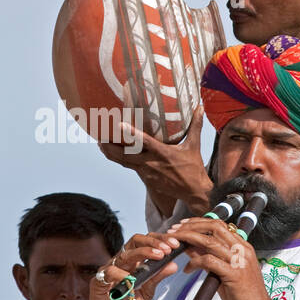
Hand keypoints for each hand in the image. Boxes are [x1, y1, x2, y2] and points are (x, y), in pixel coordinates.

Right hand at [67, 231, 181, 299]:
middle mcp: (120, 263)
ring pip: (125, 254)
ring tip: (158, 256)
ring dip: (143, 252)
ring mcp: (109, 270)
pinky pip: (110, 272)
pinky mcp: (99, 281)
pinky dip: (123, 274)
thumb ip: (158, 277)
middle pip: (135, 241)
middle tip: (167, 248)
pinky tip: (132, 278)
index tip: (175, 244)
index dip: (160, 240)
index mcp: (132, 262)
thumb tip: (173, 264)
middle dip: (153, 241)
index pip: (145, 242)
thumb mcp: (147, 291)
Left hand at [98, 106, 212, 217]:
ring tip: (100, 144)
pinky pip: (130, 167)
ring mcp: (147, 172)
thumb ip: (195, 126)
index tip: (119, 125)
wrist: (193, 192)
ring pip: (124, 162)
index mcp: (163, 153)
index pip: (144, 142)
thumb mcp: (194, 146)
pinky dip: (121, 160)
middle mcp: (152, 163)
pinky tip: (114, 153)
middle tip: (99, 137)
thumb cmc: (194, 167)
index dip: (131, 134)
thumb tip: (200, 107)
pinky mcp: (146, 179)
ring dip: (111, 153)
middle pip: (125, 156)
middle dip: (110, 147)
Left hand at [171, 217, 288, 299]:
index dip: (199, 222)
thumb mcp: (224, 271)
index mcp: (243, 247)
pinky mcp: (234, 274)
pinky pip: (209, 261)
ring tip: (175, 245)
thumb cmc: (243, 295)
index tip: (182, 225)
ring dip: (189, 240)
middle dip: (191, 226)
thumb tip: (190, 246)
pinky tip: (187, 269)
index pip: (219, 225)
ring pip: (210, 241)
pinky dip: (195, 262)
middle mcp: (242, 250)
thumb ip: (210, 257)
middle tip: (175, 231)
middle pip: (214, 227)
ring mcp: (239, 261)